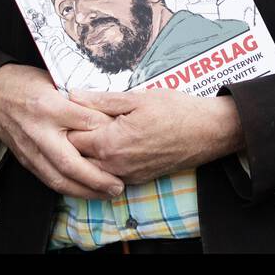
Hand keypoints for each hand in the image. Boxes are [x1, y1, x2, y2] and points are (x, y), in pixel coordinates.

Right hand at [0, 64, 124, 199]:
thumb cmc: (26, 84)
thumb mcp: (55, 81)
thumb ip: (80, 99)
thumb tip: (109, 115)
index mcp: (48, 106)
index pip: (84, 121)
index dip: (107, 131)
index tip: (126, 139)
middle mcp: (38, 131)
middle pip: (70, 162)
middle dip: (97, 178)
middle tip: (118, 185)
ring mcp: (30, 149)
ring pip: (58, 178)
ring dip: (85, 191)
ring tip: (107, 193)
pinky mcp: (26, 160)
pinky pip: (48, 180)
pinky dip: (69, 189)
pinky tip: (85, 191)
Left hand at [65, 88, 244, 183]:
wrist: (207, 133)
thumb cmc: (175, 111)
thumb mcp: (136, 98)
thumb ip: (100, 100)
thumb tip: (72, 94)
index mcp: (110, 143)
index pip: (71, 138)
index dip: (67, 123)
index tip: (67, 110)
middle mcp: (114, 165)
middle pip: (77, 157)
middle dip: (72, 139)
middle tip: (75, 120)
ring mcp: (125, 176)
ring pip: (92, 168)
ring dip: (87, 152)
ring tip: (91, 131)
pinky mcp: (136, 180)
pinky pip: (109, 174)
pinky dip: (102, 162)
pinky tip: (108, 144)